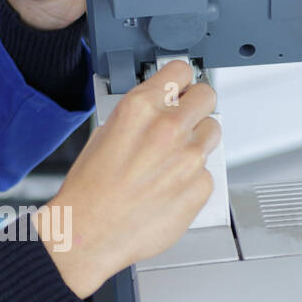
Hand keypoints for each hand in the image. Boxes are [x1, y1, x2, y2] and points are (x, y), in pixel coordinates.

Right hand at [35, 60, 220, 297]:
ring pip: (212, 132)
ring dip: (197, 140)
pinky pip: (208, 170)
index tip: (179, 87)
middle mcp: (168, 128)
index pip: (181, 70)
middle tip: (183, 118)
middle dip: (195, 105)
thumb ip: (137, 116)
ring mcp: (189, 157)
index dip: (179, 80)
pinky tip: (169, 185)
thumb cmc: (89, 189)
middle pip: (207, 95)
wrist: (91, 231)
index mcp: (139, 108)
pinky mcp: (201, 186)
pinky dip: (193, 176)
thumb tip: (156, 110)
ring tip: (172, 158)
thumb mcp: (102, 134)